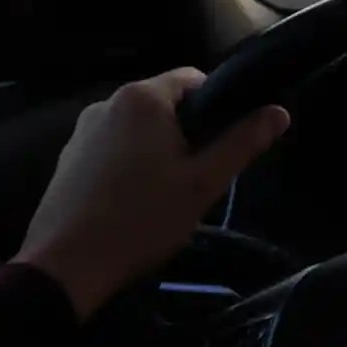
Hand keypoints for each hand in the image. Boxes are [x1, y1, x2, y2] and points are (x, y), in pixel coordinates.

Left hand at [14, 67, 289, 319]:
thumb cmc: (142, 218)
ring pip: (138, 129)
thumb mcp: (204, 183)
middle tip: (199, 177)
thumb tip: (280, 112)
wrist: (66, 267)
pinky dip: (129, 165)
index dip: (218, 106)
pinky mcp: (67, 159)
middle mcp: (107, 102)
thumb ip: (243, 142)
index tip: (224, 144)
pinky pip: (112, 148)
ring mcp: (81, 131)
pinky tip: (132, 203)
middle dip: (187, 133)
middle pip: (165, 105)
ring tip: (165, 195)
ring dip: (157, 150)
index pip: (194, 78)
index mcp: (142, 98)